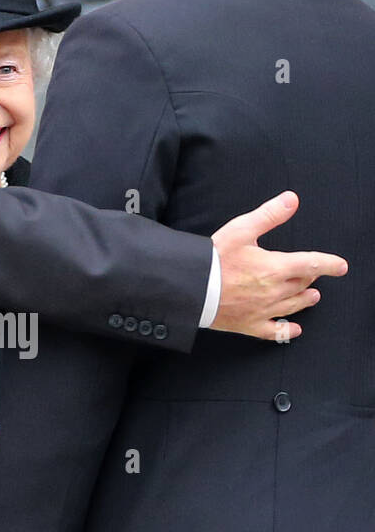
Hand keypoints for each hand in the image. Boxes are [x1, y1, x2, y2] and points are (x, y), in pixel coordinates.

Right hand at [212, 191, 347, 340]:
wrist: (191, 288)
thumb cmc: (214, 259)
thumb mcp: (242, 229)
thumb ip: (269, 215)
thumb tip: (291, 200)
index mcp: (275, 267)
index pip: (312, 263)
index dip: (330, 263)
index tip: (341, 265)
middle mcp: (275, 291)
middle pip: (302, 284)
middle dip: (311, 277)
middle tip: (313, 273)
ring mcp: (263, 310)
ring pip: (294, 306)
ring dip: (305, 299)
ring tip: (313, 296)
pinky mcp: (250, 324)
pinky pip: (275, 331)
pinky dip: (288, 331)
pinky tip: (295, 329)